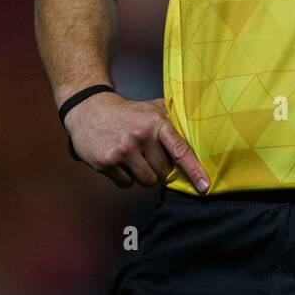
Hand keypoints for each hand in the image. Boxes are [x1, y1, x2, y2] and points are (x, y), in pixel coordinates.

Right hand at [64, 94, 209, 192]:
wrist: (89, 110)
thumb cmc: (128, 113)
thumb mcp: (152, 107)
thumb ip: (174, 118)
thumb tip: (201, 131)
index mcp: (156, 121)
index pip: (180, 149)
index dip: (194, 170)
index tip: (205, 187)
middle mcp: (140, 136)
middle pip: (164, 171)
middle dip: (159, 167)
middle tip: (147, 153)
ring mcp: (122, 150)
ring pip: (147, 181)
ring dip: (144, 175)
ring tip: (134, 157)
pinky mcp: (106, 162)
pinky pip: (127, 184)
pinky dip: (126, 177)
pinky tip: (119, 160)